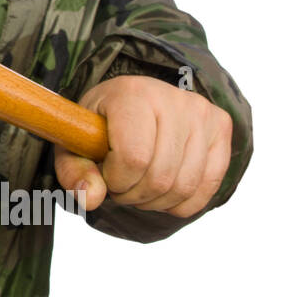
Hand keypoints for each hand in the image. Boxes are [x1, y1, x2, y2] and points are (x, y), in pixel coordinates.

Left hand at [52, 75, 232, 218]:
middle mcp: (173, 98)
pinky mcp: (221, 126)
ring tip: (139, 186)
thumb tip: (91, 198)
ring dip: (156, 201)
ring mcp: (201, 112)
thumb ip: (74, 172)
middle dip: (133, 195)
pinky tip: (162, 193)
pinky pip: (208, 186)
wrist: (129, 101)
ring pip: (185, 186)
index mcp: (132, 94)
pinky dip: (182, 202)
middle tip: (121, 186)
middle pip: (160, 176)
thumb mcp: (74, 143)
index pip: (133, 158)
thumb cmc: (98, 125)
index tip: (106, 174)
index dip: (116, 180)